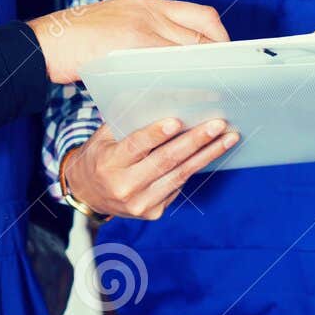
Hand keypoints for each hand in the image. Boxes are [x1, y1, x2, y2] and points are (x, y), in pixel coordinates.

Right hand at [28, 0, 228, 84]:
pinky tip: (186, 99)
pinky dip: (182, 83)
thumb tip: (182, 53)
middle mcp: (147, 11)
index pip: (201, 16)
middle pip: (201, 35)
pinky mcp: (129, 49)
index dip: (220, 37)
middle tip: (230, 80)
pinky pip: (167, 68)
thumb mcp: (118, 22)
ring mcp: (139, 29)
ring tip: (215, 93)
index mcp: (147, 3)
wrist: (43, 44)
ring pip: (188, 52)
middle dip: (219, 59)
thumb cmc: (79, 38)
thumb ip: (148, 31)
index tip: (227, 56)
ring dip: (205, 75)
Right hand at [62, 119, 239, 219]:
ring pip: (179, 175)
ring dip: (207, 155)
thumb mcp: (105, 137)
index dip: (155, 134)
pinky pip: (178, 186)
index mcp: (108, 164)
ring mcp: (140, 204)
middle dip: (194, 141)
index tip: (176, 121)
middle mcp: (124, 187)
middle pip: (164, 161)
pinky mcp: (153, 212)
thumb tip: (166, 102)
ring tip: (227, 138)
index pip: (135, 147)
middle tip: (217, 125)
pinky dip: (195, 167)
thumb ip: (129, 122)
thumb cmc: (100, 156)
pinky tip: (211, 152)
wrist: (88, 194)